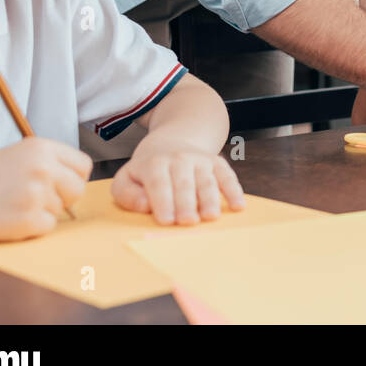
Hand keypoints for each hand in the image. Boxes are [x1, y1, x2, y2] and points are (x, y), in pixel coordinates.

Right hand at [0, 138, 90, 242]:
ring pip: (61, 211)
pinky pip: (47, 228)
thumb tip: (77, 179)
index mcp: (42, 147)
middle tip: (32, 200)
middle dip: (62, 199)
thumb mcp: (16, 155)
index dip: (72, 178)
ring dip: (41, 213)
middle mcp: (43, 167)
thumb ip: (47, 163)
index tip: (56, 185)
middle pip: (78, 190)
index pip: (83, 165)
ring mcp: (36, 194)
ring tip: (11, 206)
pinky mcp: (28, 220)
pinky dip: (31, 229)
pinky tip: (7, 219)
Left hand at [111, 142, 245, 225]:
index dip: (163, 202)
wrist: (171, 143)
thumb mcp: (126, 178)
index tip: (166, 221)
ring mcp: (200, 160)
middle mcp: (179, 159)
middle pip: (184, 183)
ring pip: (207, 181)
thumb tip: (144, 206)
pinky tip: (238, 206)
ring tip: (211, 216)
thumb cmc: (147, 171)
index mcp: (154, 163)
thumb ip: (127, 194)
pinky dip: (234, 191)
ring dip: (210, 199)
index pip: (159, 183)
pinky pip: (228, 176)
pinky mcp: (217, 163)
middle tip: (188, 222)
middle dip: (187, 203)